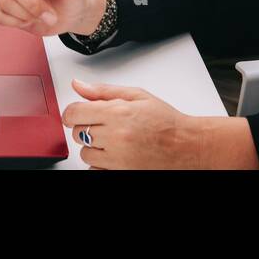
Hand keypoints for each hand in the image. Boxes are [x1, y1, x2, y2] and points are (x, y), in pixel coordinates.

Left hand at [62, 80, 206, 168]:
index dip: (72, 112)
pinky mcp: (120, 173)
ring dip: (93, 147)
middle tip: (104, 124)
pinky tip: (114, 154)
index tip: (76, 113)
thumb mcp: (137, 96)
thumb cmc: (165, 122)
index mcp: (118, 113)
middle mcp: (115, 137)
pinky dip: (100, 163)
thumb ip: (104, 91)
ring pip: (85, 154)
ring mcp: (117, 159)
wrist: (186, 146)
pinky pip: (94, 170)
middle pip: (78, 133)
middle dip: (86, 127)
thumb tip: (79, 85)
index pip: (74, 113)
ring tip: (112, 140)